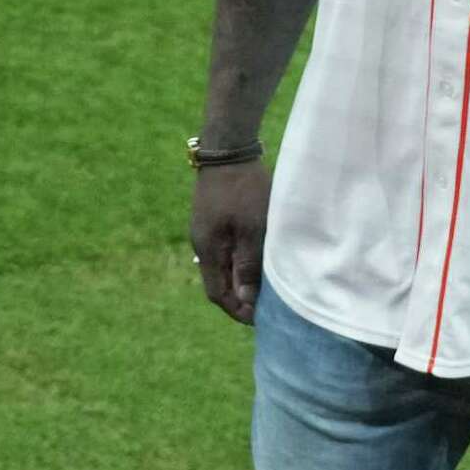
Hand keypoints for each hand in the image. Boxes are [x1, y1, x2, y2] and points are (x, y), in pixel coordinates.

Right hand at [189, 161, 270, 324]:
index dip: (236, 310)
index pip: (217, 294)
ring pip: (223, 266)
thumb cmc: (243, 189)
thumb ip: (247, 264)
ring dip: (241, 280)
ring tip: (266, 289)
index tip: (257, 320)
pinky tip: (259, 261)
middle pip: (219, 282)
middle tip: (266, 309)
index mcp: (207, 250)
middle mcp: (202, 244)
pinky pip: (227, 250)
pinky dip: (241, 261)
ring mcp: (207, 231)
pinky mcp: (215, 219)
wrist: (228, 149)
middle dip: (240, 298)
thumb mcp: (251, 228)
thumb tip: (245, 300)